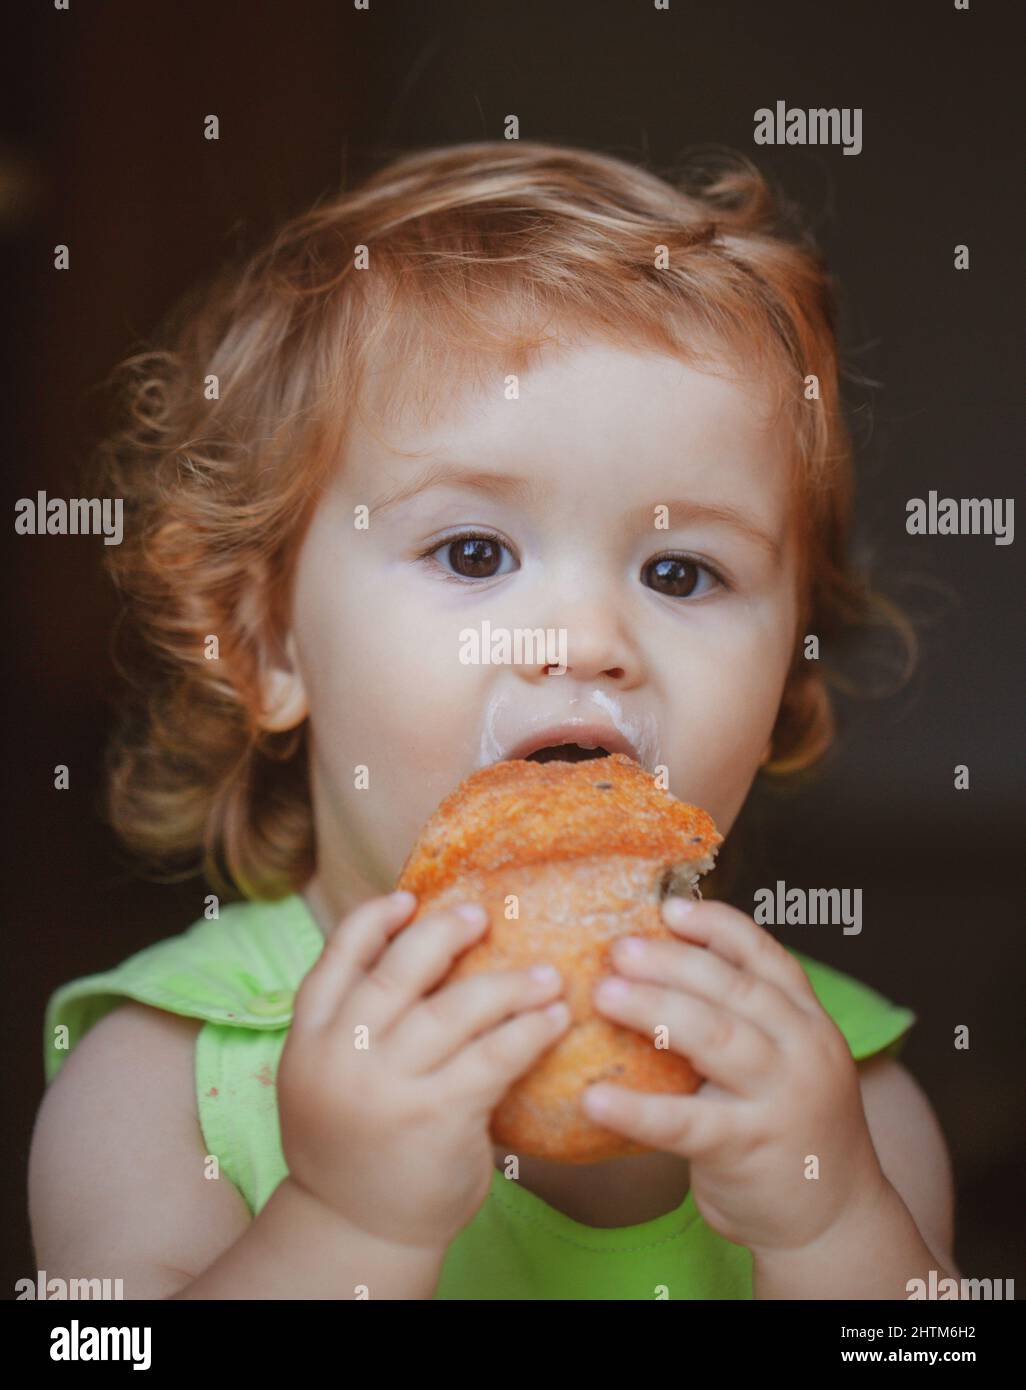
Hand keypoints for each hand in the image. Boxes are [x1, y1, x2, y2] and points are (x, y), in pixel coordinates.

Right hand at [277, 891, 569, 1253]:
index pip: (336, 959)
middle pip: (397, 973)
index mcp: (307, 1039)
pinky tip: (553, 1020)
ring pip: (454, 1010)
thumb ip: (358, 1024)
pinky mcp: (436, 1116)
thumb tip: (423, 951)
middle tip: (483, 916)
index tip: (408, 899)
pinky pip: (491, 1057)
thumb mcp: (327, 1077)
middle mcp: (341, 1057)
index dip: (372, 921)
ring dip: (507, 985)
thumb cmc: (356, 1143)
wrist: (357, 1229)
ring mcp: (387, 1087)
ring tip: (546, 975)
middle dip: (443, 935)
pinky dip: (528, 1032)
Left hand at [584, 898, 888, 1254]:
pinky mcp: (749, 1148)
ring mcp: (780, 1099)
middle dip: (672, 962)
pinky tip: (594, 1098)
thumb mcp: (785, 1058)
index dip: (716, 926)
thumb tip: (661, 959)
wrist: (833, 1219)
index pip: (764, 956)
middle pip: (733, 989)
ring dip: (654, 1011)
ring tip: (603, 995)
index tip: (667, 907)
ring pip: (716, 1038)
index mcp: (806, 1020)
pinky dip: (637, 1110)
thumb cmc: (787, 1126)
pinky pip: (686, 1123)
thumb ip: (743, 1015)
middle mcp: (803, 1050)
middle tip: (618, 948)